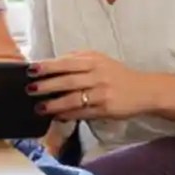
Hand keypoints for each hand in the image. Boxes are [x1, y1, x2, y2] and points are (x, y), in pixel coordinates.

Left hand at [28, 51, 155, 121]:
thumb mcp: (99, 60)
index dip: (48, 66)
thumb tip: (50, 63)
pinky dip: (68, 115)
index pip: (66, 62)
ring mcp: (102, 93)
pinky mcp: (106, 109)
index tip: (31, 70)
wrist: (145, 90)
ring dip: (54, 104)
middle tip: (30, 89)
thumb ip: (76, 59)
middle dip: (47, 85)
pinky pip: (83, 112)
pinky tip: (57, 116)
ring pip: (74, 99)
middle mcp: (97, 76)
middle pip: (67, 81)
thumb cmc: (116, 74)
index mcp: (93, 61)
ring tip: (40, 107)